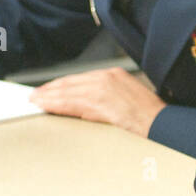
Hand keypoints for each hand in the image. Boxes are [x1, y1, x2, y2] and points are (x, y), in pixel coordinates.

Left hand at [30, 66, 165, 135]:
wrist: (160, 121)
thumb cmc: (148, 113)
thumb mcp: (128, 94)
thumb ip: (107, 94)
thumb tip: (87, 102)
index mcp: (113, 74)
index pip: (79, 78)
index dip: (61, 84)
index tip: (48, 89)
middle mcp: (105, 78)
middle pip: (70, 83)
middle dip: (50, 90)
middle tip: (35, 95)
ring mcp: (102, 90)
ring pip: (67, 93)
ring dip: (49, 98)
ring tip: (36, 102)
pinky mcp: (99, 104)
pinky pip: (72, 104)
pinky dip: (56, 106)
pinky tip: (47, 107)